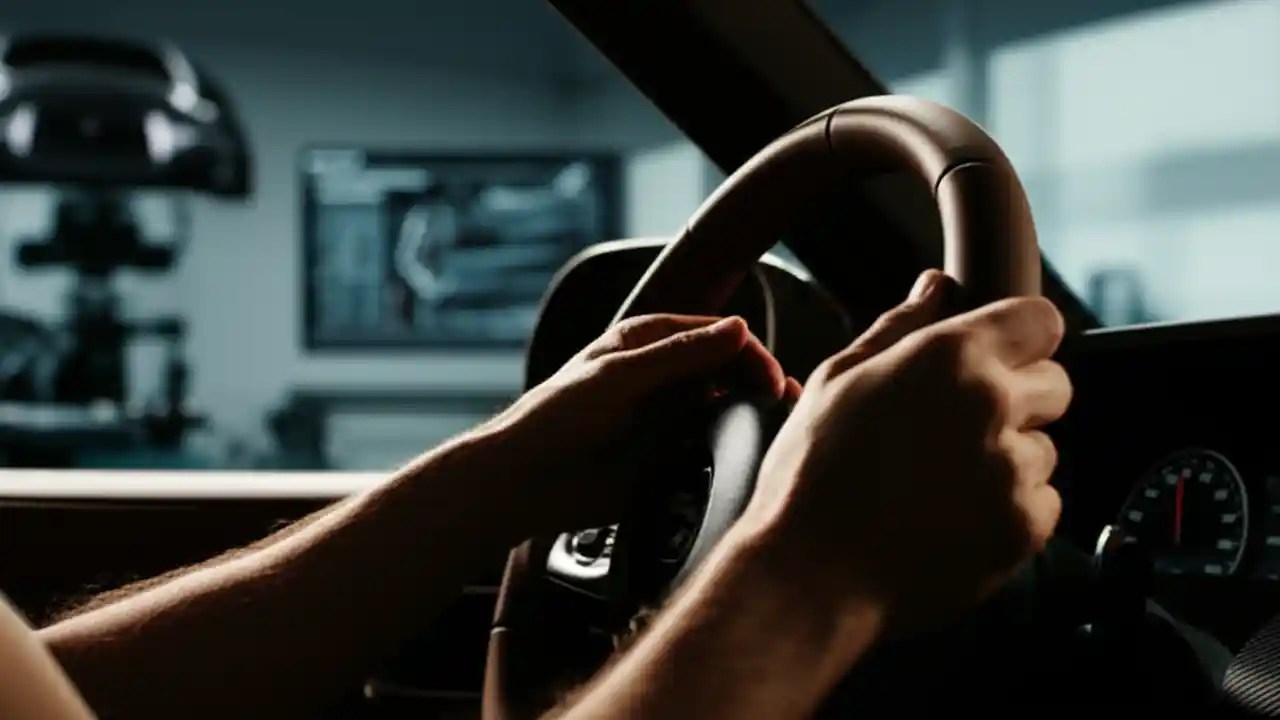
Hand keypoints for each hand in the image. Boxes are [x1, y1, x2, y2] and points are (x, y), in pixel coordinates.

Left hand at [489, 314, 795, 536]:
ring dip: (752, 414)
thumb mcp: (619, 377)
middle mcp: (663, 375)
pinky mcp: (667, 454)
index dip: (750, 354)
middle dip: (759, 383)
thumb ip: (679, 355)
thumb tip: (738, 328)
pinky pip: (711, 446)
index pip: (717, 336)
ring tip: (779, 430)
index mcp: (647, 341)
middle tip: (785, 406)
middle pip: (728, 370)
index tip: (773, 380)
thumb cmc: (554, 417)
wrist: (524, 482)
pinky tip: (750, 455)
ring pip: (726, 407)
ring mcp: (667, 415)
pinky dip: (733, 447)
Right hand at [738, 270, 1071, 633]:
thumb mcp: (837, 380)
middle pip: (1056, 384)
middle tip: (956, 428)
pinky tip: (952, 517)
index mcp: (950, 356)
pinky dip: (1010, 510)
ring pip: (1046, 449)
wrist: (811, 575)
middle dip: (1019, 398)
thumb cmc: (811, 474)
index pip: (1041, 320)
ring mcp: (1014, 470)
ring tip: (942, 482)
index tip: (998, 357)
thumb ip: (899, 326)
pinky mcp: (1025, 528)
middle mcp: (994, 404)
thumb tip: (937, 287)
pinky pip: (1044, 503)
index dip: (1019, 338)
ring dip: (1010, 459)